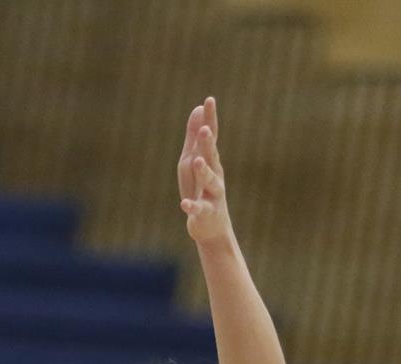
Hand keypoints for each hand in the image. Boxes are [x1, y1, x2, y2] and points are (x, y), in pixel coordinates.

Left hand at [177, 97, 231, 244]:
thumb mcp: (194, 160)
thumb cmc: (201, 188)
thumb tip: (198, 108)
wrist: (212, 226)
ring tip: (197, 161)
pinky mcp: (205, 213)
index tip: (209, 100)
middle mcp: (215, 175)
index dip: (210, 119)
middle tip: (206, 130)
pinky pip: (199, 209)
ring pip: (209, 182)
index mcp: (211, 161)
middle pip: (211, 157)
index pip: (211, 137)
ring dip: (203, 171)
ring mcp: (211, 195)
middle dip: (208, 144)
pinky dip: (192, 206)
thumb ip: (195, 136)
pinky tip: (184, 204)